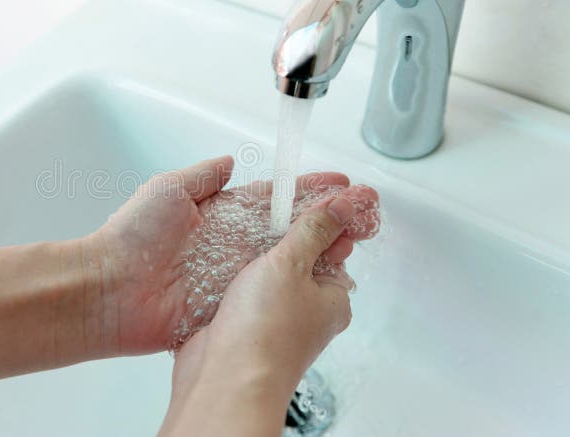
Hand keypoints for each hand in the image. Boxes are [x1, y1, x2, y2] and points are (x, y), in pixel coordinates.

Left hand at [87, 155, 378, 355]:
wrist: (109, 290)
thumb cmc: (131, 237)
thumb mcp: (168, 189)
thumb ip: (203, 176)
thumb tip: (229, 160)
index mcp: (220, 214)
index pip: (275, 199)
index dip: (307, 190)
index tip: (338, 182)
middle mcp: (232, 244)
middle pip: (290, 230)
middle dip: (328, 218)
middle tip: (363, 211)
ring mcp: (234, 275)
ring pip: (289, 259)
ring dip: (323, 248)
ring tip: (356, 237)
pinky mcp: (231, 304)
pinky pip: (271, 292)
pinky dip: (300, 285)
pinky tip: (328, 277)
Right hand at [161, 193, 373, 435]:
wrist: (223, 378)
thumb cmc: (265, 331)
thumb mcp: (292, 264)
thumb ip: (314, 229)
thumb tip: (346, 203)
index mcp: (331, 296)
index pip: (334, 244)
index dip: (323, 214)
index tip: (312, 190)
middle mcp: (306, 308)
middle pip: (299, 254)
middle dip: (283, 231)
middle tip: (270, 203)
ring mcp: (274, 316)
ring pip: (268, 270)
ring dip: (254, 251)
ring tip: (241, 225)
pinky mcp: (244, 322)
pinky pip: (243, 287)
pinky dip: (235, 271)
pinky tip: (223, 256)